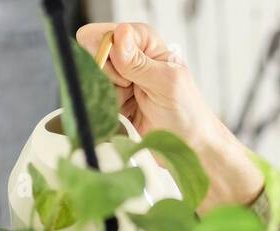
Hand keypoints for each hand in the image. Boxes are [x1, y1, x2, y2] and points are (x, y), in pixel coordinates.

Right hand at [75, 20, 264, 213]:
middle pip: (91, 58)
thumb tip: (119, 34)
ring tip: (131, 106)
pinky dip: (105, 112)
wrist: (189, 147)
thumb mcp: (166, 83)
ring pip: (90, 82)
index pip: (104, 35)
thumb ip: (139, 62)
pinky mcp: (112, 102)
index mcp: (143, 42)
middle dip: (108, 79)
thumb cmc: (188, 114)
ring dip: (108, 98)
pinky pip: (93, 103)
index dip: (109, 56)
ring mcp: (118, 80)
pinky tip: (125, 116)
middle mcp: (128, 56)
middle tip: (131, 92)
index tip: (127, 76)